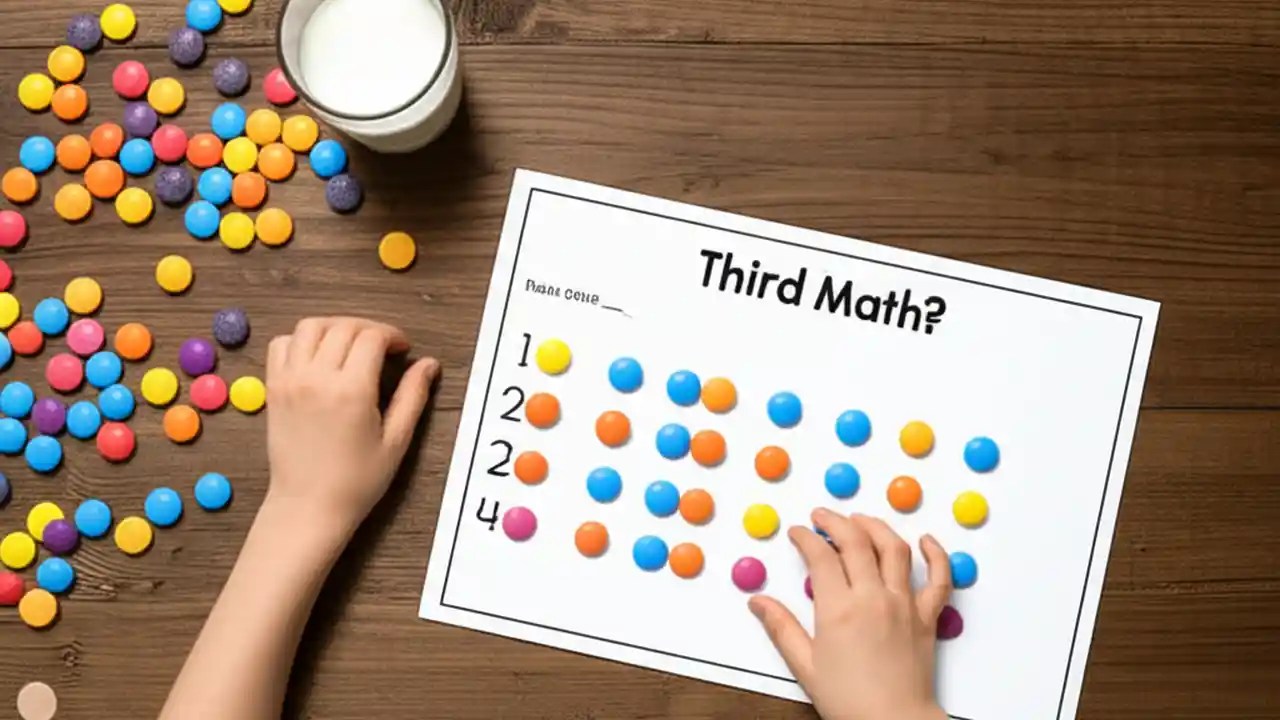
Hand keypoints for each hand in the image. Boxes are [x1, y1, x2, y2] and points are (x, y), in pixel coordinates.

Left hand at [265, 317, 438, 533]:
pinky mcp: (274, 389)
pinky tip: (319, 356)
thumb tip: (429, 364)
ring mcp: (290, 381)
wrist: (308, 506)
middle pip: (343, 327)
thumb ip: (413, 396)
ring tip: (351, 344)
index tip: (403, 348)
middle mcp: (317, 378)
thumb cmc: (357, 481)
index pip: (372, 337)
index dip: (392, 335)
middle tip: (383, 346)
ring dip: (334, 326)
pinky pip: (281, 345)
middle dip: (368, 329)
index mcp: (352, 390)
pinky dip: (300, 340)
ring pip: (310, 327)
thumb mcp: (395, 441)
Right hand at [749, 510, 951, 719]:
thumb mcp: (806, 666)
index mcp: (839, 610)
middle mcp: (873, 598)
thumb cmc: (850, 702)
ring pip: (893, 549)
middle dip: (835, 521)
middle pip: (855, 541)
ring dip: (876, 526)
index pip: (820, 556)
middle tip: (822, 516)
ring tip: (861, 519)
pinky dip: (936, 555)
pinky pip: (938, 578)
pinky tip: (927, 541)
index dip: (806, 538)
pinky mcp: (927, 616)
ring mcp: (904, 604)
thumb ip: (782, 628)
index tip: (799, 533)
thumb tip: (757, 601)